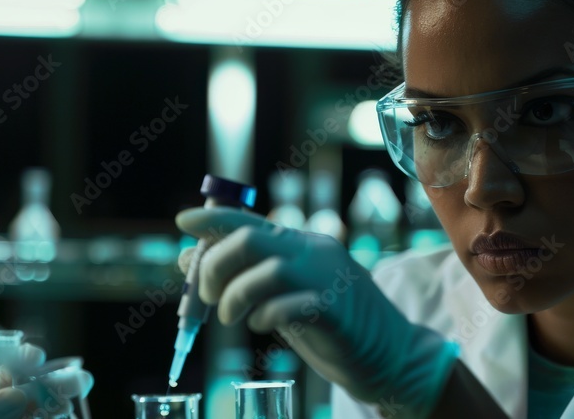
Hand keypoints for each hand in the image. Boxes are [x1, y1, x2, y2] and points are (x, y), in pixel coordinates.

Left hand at [177, 207, 458, 417]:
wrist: (390, 355)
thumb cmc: (332, 325)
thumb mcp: (280, 297)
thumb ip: (243, 277)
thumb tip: (188, 258)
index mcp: (302, 245)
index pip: (250, 220)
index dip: (213, 218)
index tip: (183, 221)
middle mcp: (314, 253)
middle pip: (251, 239)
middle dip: (216, 266)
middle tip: (208, 297)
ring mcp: (328, 279)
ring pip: (267, 270)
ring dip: (236, 296)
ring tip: (231, 319)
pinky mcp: (336, 311)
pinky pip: (290, 305)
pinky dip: (266, 315)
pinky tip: (262, 325)